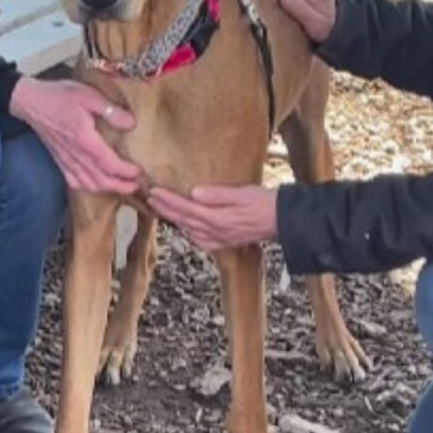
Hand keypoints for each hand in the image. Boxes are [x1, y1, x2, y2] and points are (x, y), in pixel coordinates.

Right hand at [9, 77, 140, 193]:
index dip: (126, 172)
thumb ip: (110, 110)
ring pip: (88, 184)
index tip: (139, 171)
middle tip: (136, 185)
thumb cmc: (60, 96)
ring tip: (120, 186)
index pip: (110, 164)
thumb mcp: (89, 95)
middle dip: (120, 186)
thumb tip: (131, 123)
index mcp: (85, 140)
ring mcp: (66, 160)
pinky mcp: (59, 160)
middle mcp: (76, 155)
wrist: (31, 102)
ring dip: (106, 188)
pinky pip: (73, 181)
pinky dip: (87, 186)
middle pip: (101, 180)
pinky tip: (94, 184)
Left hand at [147, 184, 277, 252]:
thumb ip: (218, 195)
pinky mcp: (224, 241)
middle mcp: (215, 232)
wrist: (284, 222)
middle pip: (183, 220)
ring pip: (188, 229)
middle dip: (164, 208)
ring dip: (173, 218)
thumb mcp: (242, 193)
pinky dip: (188, 231)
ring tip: (161, 208)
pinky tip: (185, 226)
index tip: (153, 191)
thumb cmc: (265, 203)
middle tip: (149, 197)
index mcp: (217, 219)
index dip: (167, 200)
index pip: (185, 208)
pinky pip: (199, 239)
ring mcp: (219, 239)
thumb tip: (194, 193)